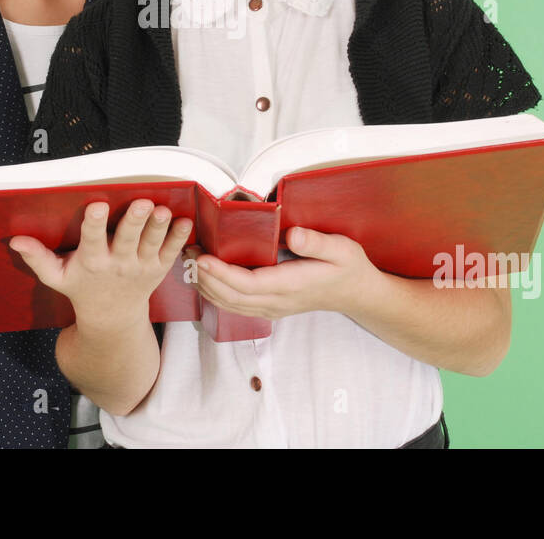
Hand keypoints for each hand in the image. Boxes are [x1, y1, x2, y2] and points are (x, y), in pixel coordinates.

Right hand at [9, 199, 192, 329]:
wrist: (112, 318)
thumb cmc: (82, 289)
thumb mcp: (56, 278)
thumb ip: (38, 258)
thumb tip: (14, 240)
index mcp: (92, 262)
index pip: (92, 240)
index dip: (94, 224)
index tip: (96, 206)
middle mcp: (119, 263)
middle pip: (128, 239)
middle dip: (135, 221)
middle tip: (142, 203)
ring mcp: (142, 266)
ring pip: (153, 243)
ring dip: (159, 227)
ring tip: (164, 210)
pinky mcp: (159, 268)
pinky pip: (171, 251)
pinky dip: (179, 238)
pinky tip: (186, 221)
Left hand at [188, 226, 376, 319]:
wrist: (356, 293)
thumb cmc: (348, 267)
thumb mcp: (342, 249)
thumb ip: (318, 243)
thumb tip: (292, 235)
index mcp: (291, 286)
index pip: (249, 284)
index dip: (223, 274)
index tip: (203, 259)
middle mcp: (277, 301)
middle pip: (231, 297)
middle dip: (205, 277)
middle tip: (187, 253)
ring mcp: (271, 308)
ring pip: (229, 304)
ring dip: (206, 285)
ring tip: (189, 261)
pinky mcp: (268, 307)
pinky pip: (234, 305)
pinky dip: (215, 292)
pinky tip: (205, 276)